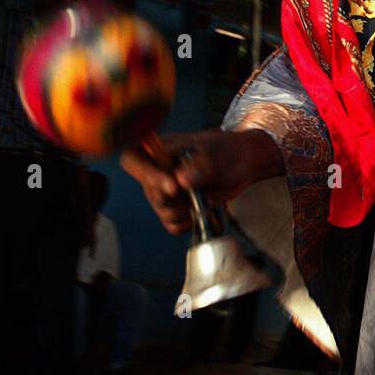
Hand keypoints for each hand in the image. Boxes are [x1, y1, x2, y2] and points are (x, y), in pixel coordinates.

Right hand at [121, 129, 281, 235]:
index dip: (147, 176)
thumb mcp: (214, 151)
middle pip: (151, 194)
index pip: (133, 161)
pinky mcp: (177, 209)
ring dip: (187, 211)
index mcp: (158, 150)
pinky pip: (173, 225)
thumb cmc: (225, 149)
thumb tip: (180, 180)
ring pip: (164, 213)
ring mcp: (165, 192)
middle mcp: (156, 172)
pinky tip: (203, 210)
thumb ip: (198, 164)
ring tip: (205, 198)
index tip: (173, 187)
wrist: (242, 163)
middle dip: (176, 199)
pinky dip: (190, 222)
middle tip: (196, 192)